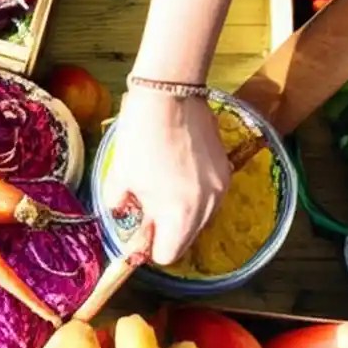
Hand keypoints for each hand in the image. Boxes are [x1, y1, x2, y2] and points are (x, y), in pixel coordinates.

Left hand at [102, 89, 230, 264]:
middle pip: (187, 239)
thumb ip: (120, 208)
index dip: (150, 246)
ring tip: (163, 183)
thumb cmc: (140, 136)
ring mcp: (221, 188)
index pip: (168, 255)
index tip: (138, 228)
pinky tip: (178, 169)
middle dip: (166, 230)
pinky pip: (209, 197)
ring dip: (181, 212)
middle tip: (147, 205)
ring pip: (199, 219)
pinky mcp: (226, 169)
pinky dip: (194, 193)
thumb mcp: (120, 177)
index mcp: (180, 214)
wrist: (170, 92)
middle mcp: (207, 207)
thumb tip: (123, 217)